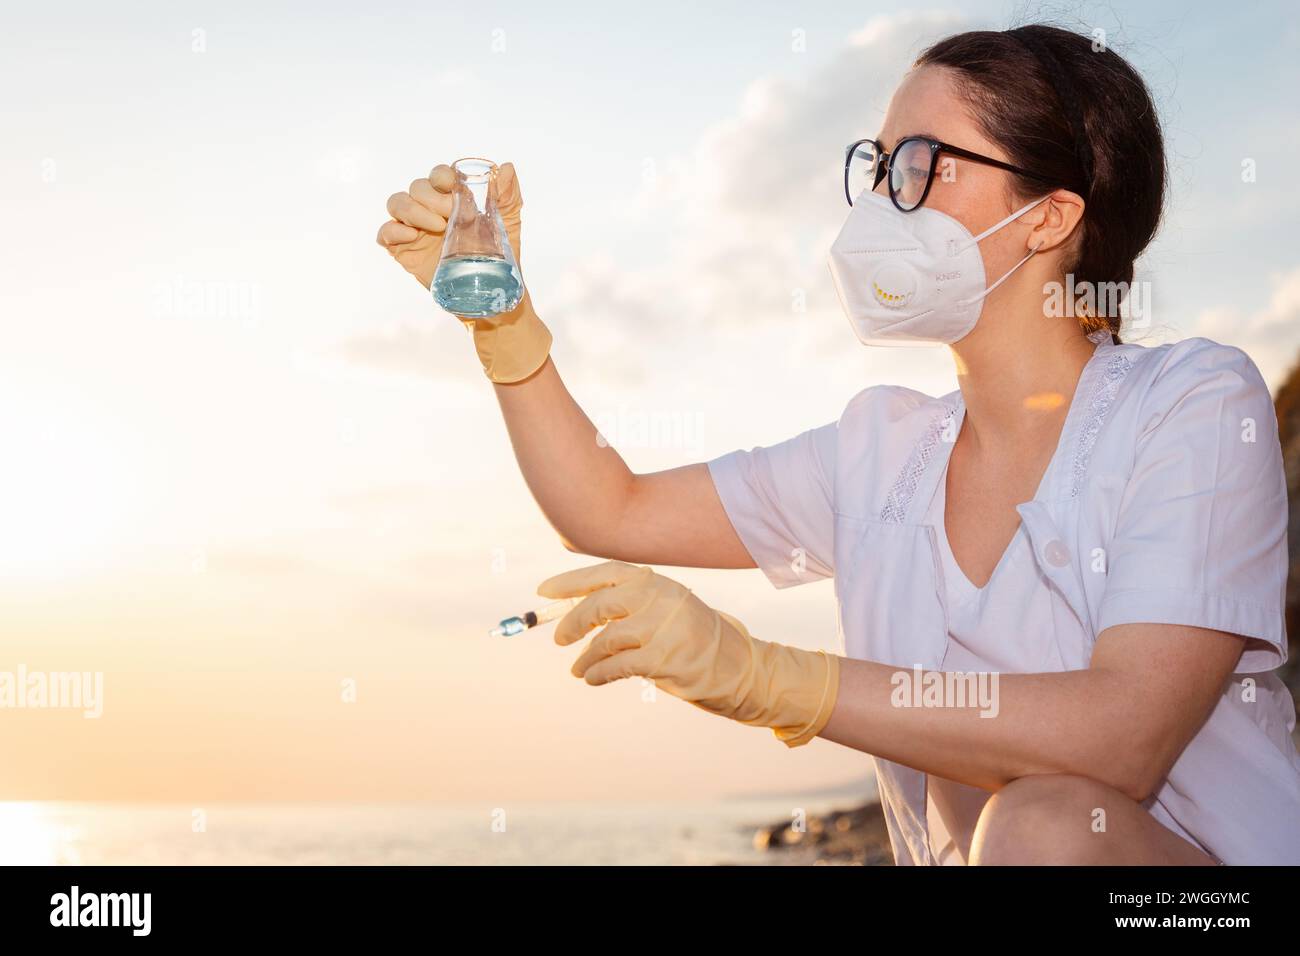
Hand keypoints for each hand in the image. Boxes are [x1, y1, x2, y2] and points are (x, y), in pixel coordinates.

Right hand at [375, 162, 549, 383]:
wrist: (490, 292)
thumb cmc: (500, 253)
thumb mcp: (509, 222)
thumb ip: (507, 195)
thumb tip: (505, 168)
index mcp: (452, 196)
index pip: (439, 174)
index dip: (442, 176)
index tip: (454, 189)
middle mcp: (429, 207)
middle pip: (417, 187)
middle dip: (432, 197)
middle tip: (450, 216)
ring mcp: (414, 228)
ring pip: (397, 203)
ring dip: (413, 210)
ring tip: (437, 227)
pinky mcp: (403, 249)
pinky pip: (385, 233)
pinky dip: (392, 231)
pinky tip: (411, 237)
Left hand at [537, 560, 840, 746]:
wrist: (738, 667)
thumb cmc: (692, 637)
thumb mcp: (664, 607)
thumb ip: (628, 603)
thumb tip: (574, 607)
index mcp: (657, 581)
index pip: (605, 573)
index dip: (570, 581)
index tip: (543, 591)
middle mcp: (659, 598)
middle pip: (599, 604)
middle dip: (572, 623)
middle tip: (559, 640)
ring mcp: (663, 628)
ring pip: (605, 640)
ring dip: (585, 657)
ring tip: (578, 669)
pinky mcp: (664, 659)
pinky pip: (616, 666)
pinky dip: (598, 674)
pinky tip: (592, 679)